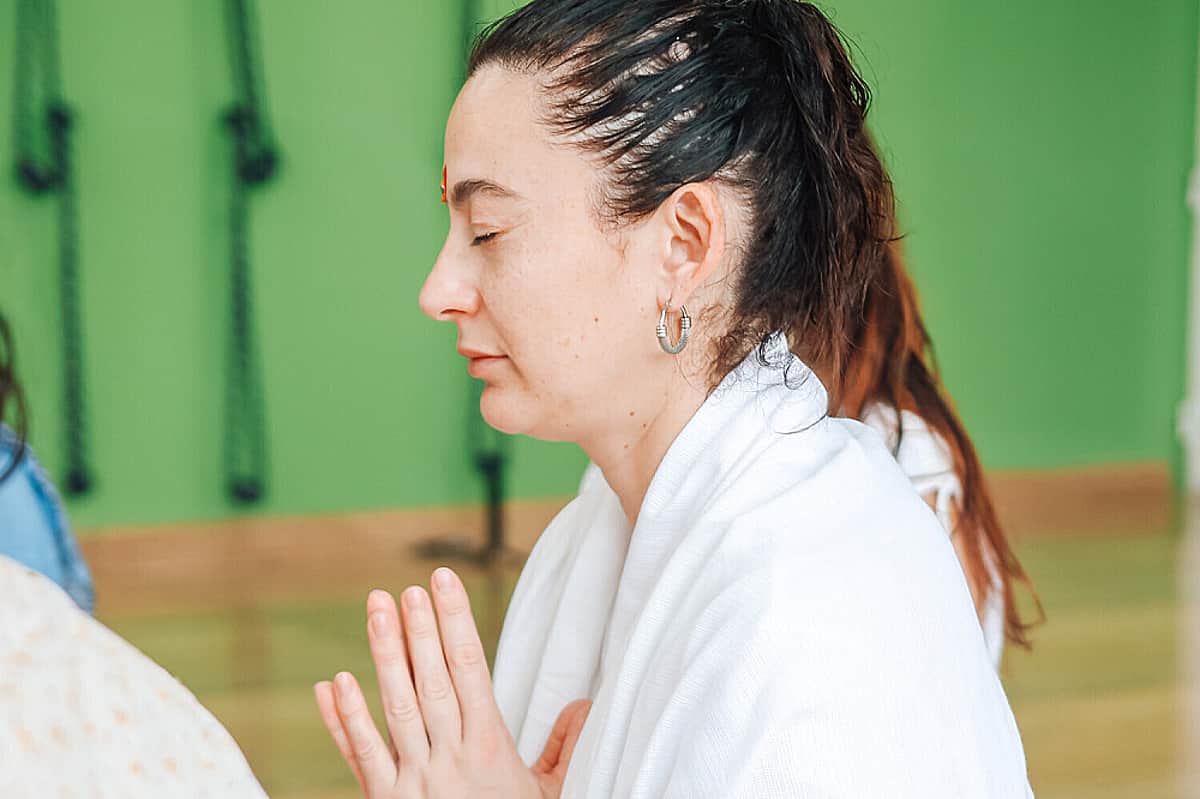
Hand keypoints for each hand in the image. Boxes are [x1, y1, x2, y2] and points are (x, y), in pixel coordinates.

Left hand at [314, 567, 590, 797]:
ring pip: (395, 709)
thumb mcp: (551, 795)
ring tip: (376, 610)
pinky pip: (361, 756)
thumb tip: (584, 705)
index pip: (471, 672)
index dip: (455, 624)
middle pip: (432, 684)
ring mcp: (413, 783)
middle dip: (419, 632)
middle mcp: (449, 762)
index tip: (445, 583)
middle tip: (406, 588)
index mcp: (491, 751)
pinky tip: (333, 683)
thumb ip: (564, 748)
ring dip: (384, 657)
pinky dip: (344, 720)